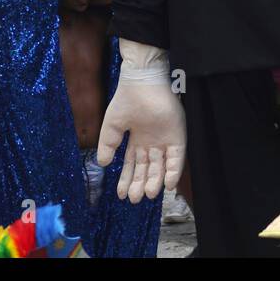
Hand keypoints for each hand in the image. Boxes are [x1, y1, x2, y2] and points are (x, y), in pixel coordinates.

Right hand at [97, 39, 184, 202]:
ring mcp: (165, 140)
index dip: (126, 179)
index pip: (132, 166)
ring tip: (148, 194)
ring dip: (155, 181)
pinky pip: (177, 158)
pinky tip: (167, 185)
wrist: (141, 81)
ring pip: (161, 166)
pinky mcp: (177, 136)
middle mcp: (151, 143)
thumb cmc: (126, 99)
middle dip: (140, 184)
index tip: (121, 194)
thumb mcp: (112, 126)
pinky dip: (173, 171)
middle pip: (147, 169)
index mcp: (136, 141)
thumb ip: (108, 144)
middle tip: (134, 198)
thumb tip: (102, 164)